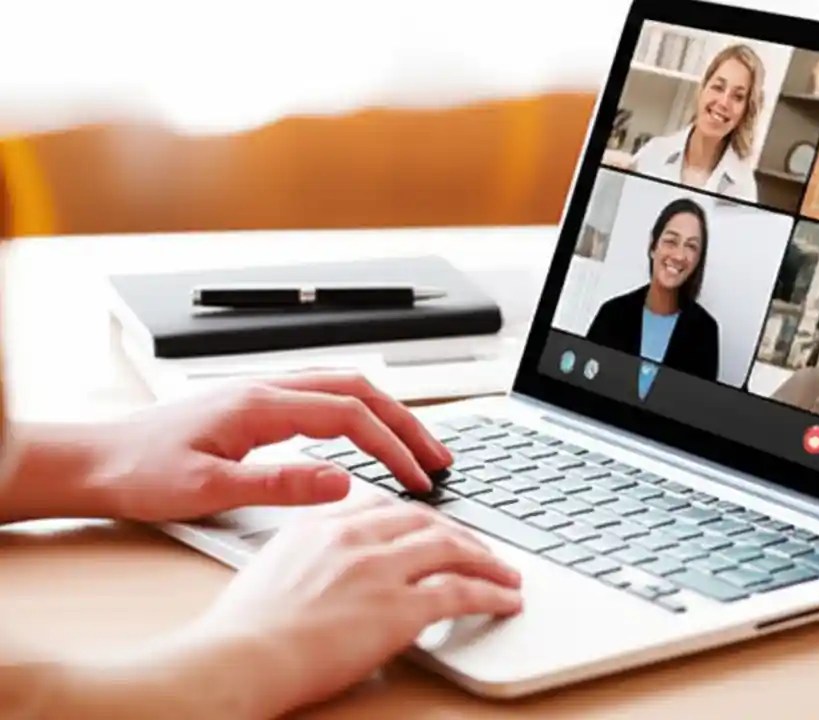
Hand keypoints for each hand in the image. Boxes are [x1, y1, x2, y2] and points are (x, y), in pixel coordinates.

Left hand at [90, 373, 452, 521]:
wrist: (94, 462)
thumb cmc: (139, 474)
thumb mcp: (207, 490)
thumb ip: (278, 484)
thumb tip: (343, 480)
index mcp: (260, 405)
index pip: (350, 416)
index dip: (392, 447)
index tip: (418, 479)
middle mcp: (267, 390)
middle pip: (360, 392)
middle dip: (407, 424)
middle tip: (440, 459)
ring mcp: (262, 396)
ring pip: (345, 391)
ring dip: (388, 416)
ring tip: (418, 449)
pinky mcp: (256, 410)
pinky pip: (324, 402)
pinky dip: (360, 418)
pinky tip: (368, 441)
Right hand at [187, 495, 522, 717]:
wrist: (238, 659)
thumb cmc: (242, 632)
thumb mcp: (269, 570)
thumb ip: (307, 556)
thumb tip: (327, 568)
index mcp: (319, 526)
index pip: (383, 507)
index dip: (418, 516)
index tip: (432, 525)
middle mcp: (355, 539)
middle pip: (425, 521)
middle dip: (459, 534)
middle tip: (478, 549)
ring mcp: (380, 570)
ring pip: (452, 549)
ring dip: (487, 560)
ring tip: (505, 573)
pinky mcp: (400, 608)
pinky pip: (461, 592)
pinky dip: (492, 593)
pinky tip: (505, 599)